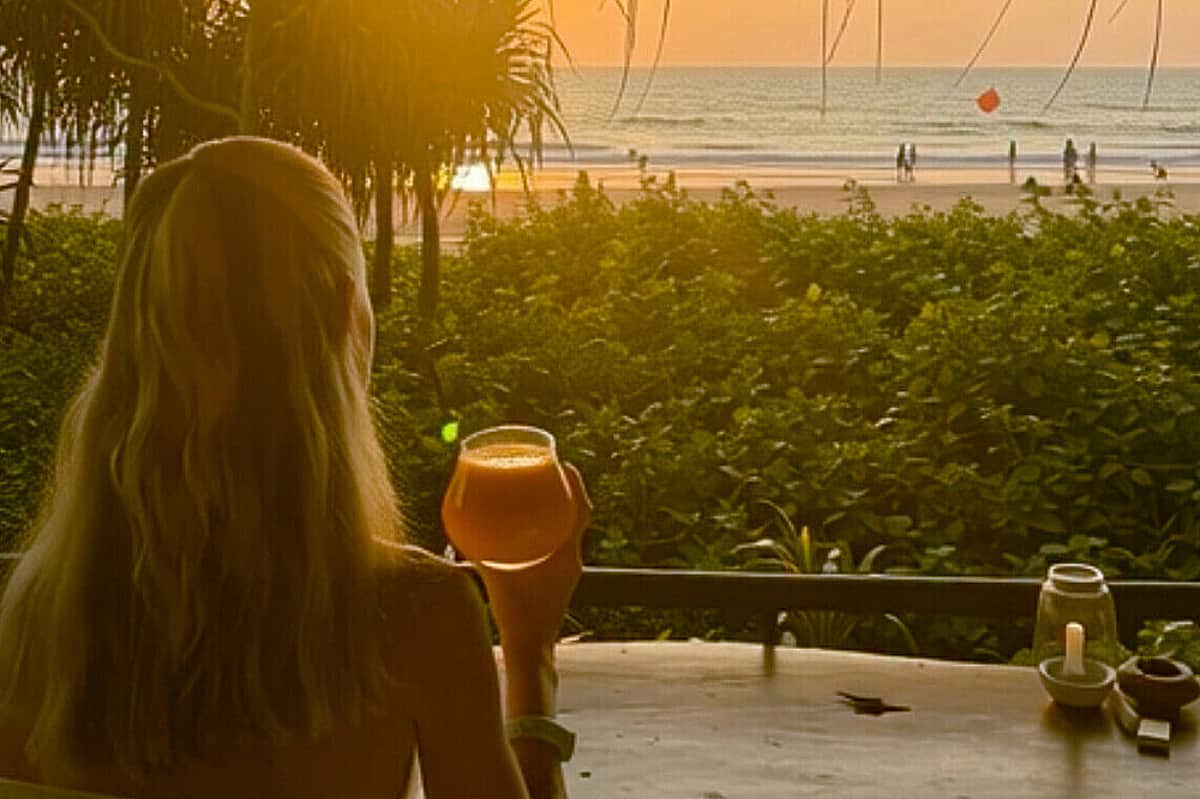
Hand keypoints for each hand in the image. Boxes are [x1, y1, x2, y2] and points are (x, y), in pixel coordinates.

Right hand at [474, 463, 589, 656]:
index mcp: (567, 555)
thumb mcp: (494, 576)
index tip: (564, 463)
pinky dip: (549, 531)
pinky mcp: (560, 580)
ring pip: (570, 530)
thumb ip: (476, 551)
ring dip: (559, 510)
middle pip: (578, 515)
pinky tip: (528, 529)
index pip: (581, 510)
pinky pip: (560, 545)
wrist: (531, 651)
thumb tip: (454, 524)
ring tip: (538, 493)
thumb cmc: (515, 617)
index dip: (576, 484)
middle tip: (546, 470)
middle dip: (565, 490)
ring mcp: (569, 571)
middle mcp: (573, 559)